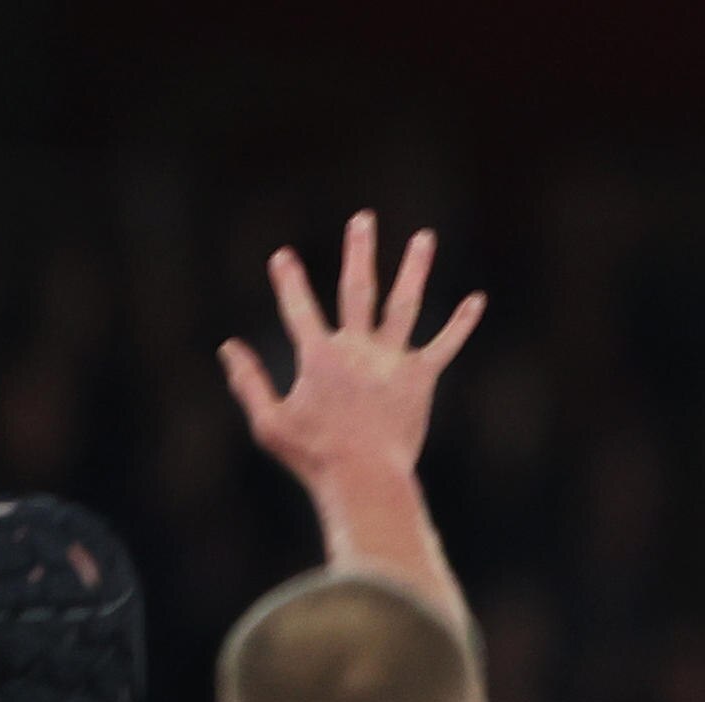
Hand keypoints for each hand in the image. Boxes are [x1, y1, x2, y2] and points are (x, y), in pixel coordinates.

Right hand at [219, 211, 479, 493]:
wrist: (365, 480)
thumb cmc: (314, 457)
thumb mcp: (268, 422)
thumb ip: (248, 381)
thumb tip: (228, 347)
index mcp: (318, 357)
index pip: (299, 307)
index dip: (289, 281)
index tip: (283, 257)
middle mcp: (356, 349)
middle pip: (357, 289)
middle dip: (358, 252)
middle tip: (363, 219)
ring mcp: (391, 362)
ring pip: (404, 304)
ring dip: (414, 269)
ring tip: (424, 237)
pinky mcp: (420, 380)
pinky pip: (444, 346)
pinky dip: (460, 323)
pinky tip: (476, 301)